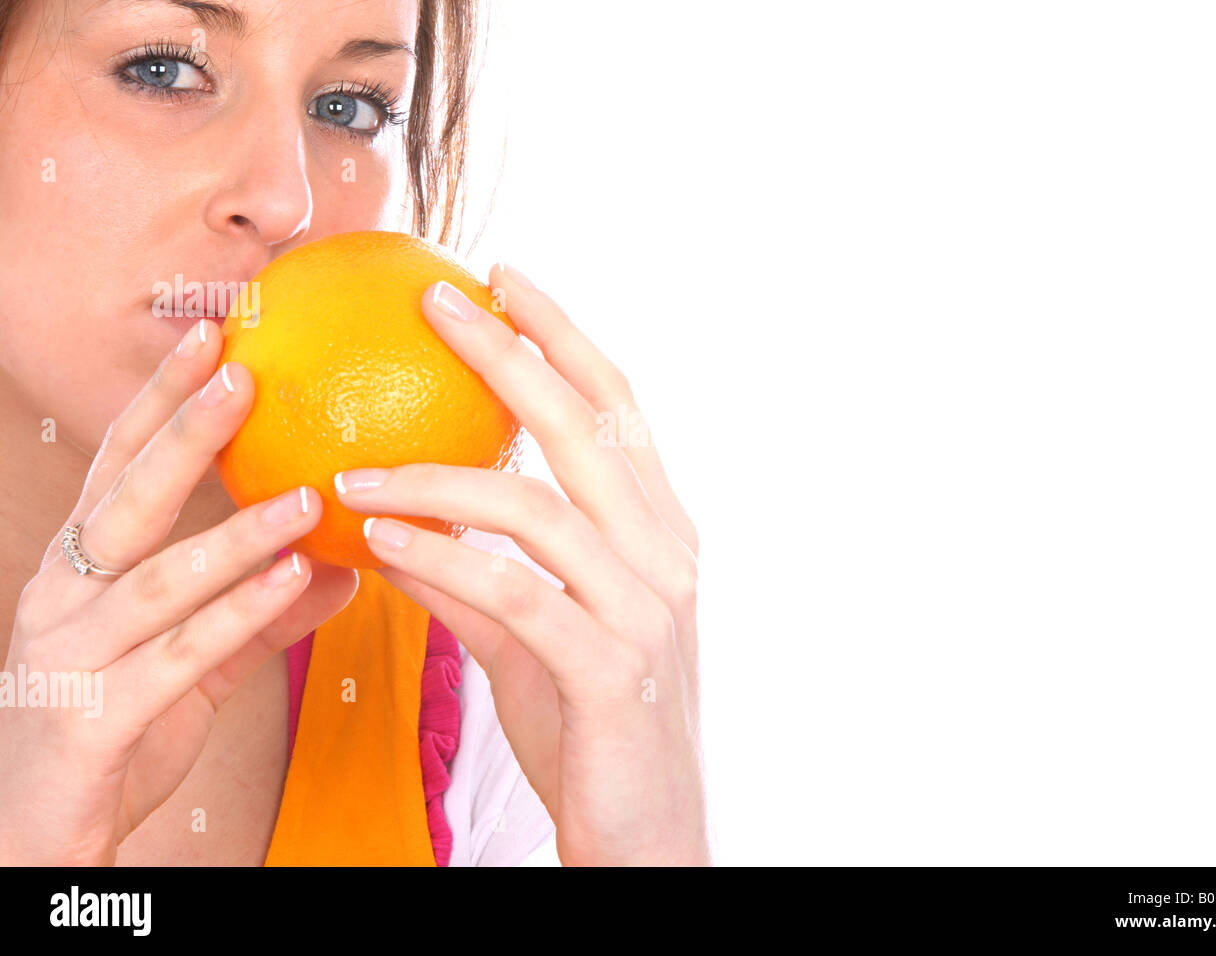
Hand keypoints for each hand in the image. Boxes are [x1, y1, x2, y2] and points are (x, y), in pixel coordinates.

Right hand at [0, 320, 357, 865]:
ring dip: (236, 533)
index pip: (120, 464)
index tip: (211, 333)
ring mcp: (72, 654)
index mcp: (82, 568)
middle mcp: (66, 596)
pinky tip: (295, 580)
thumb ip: (262, 612)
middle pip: (127, 497)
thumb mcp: (195, 659)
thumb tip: (344, 566)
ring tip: (306, 496)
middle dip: (183, 430)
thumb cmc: (119, 728)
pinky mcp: (94, 717)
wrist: (41, 832)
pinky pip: (177, 657)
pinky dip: (238, 615)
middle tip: (242, 370)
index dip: (161, 398)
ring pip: (158, 578)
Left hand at [334, 263, 706, 865]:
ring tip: (353, 463)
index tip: (505, 277)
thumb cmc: (592, 731)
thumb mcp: (529, 640)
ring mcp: (644, 608)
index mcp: (658, 533)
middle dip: (513, 350)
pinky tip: (378, 536)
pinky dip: (441, 557)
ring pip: (537, 505)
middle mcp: (665, 554)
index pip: (617, 409)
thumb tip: (398, 529)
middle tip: (438, 298)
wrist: (649, 837)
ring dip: (435, 474)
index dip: (564, 334)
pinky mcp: (610, 668)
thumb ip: (475, 580)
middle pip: (589, 425)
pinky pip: (512, 592)